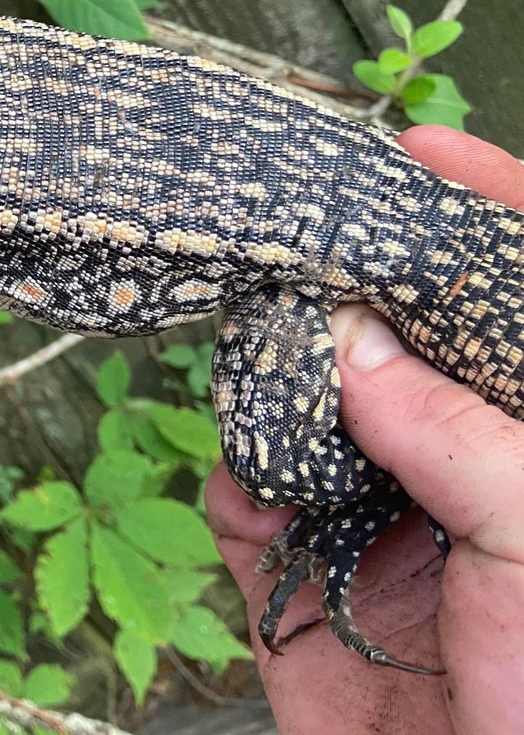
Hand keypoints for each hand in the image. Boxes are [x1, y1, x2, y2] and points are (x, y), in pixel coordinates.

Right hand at [207, 126, 523, 734]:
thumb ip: (459, 436)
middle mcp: (454, 468)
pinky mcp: (299, 583)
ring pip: (304, 410)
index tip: (418, 151)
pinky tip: (253, 482)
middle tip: (292, 254)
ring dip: (273, 385)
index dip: (481, 214)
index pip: (509, 304)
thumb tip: (353, 343)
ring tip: (262, 365)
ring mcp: (374, 521)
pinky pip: (247, 503)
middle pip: (390, 344)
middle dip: (342, 296)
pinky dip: (237, 481)